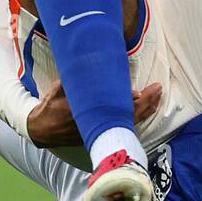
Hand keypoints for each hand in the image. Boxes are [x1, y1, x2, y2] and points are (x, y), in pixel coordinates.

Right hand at [26, 80, 162, 147]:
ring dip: (145, 109)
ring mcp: (100, 131)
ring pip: (129, 123)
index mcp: (84, 113)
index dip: (127, 100)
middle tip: (158, 89)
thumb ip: (76, 80)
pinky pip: (126, 126)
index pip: (112, 108)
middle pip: (127, 115)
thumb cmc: (51, 106)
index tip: (138, 91)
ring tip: (158, 96)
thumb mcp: (58, 89)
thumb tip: (92, 66)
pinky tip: (149, 108)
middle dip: (145, 102)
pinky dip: (139, 116)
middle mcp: (95, 125)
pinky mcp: (102, 134)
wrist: (42, 130)